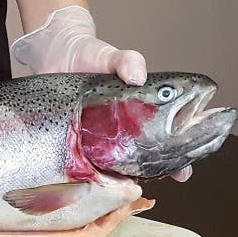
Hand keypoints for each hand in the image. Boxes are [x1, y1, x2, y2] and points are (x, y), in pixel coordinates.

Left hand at [10, 5, 191, 181]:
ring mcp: (98, 135)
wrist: (53, 54)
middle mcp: (122, 126)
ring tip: (136, 182)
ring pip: (118, 162)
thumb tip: (138, 76)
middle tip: (171, 176)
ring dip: (127, 175)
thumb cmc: (88, 55)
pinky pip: (85, 161)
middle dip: (161, 168)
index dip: (180, 153)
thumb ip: (126, 61)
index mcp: (140, 107)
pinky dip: (92, 172)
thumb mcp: (110, 55)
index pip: (168, 133)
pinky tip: (98, 181)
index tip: (184, 169)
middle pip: (147, 154)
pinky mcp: (74, 139)